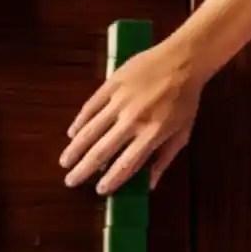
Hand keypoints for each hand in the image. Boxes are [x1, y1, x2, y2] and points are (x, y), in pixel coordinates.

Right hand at [59, 38, 204, 194]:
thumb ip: (165, 158)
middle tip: (70, 181)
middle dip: (83, 169)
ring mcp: (120, 101)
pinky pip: (90, 107)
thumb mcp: (183, 132)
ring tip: (64, 162)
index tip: (99, 190)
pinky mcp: (111, 85)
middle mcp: (133, 120)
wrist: (183, 60)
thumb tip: (150, 184)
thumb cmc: (186, 99)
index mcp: (152, 134)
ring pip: (91, 130)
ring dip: (75, 148)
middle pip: (102, 150)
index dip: (111, 180)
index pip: (126, 164)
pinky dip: (80, 122)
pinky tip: (72, 133)